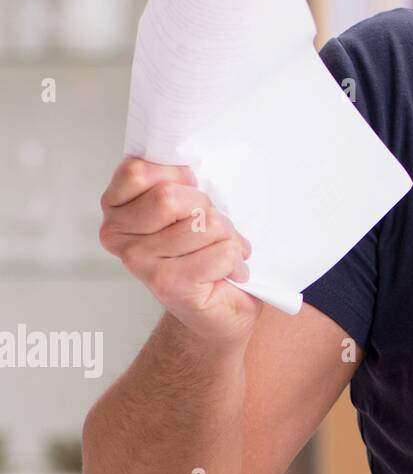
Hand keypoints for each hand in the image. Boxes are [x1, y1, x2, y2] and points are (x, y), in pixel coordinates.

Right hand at [99, 158, 261, 344]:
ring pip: (204, 224)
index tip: (190, 193)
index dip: (177, 176)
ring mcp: (138, 262)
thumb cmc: (203, 250)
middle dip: (207, 209)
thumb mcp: (187, 203)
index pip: (139, 170)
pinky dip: (236, 260)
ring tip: (221, 252)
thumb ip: (176, 180)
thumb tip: (187, 164)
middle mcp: (116, 236)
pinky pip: (221, 252)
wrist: (217, 310)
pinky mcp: (168, 284)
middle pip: (171, 197)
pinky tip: (229, 272)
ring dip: (227, 237)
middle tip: (212, 230)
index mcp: (115, 208)